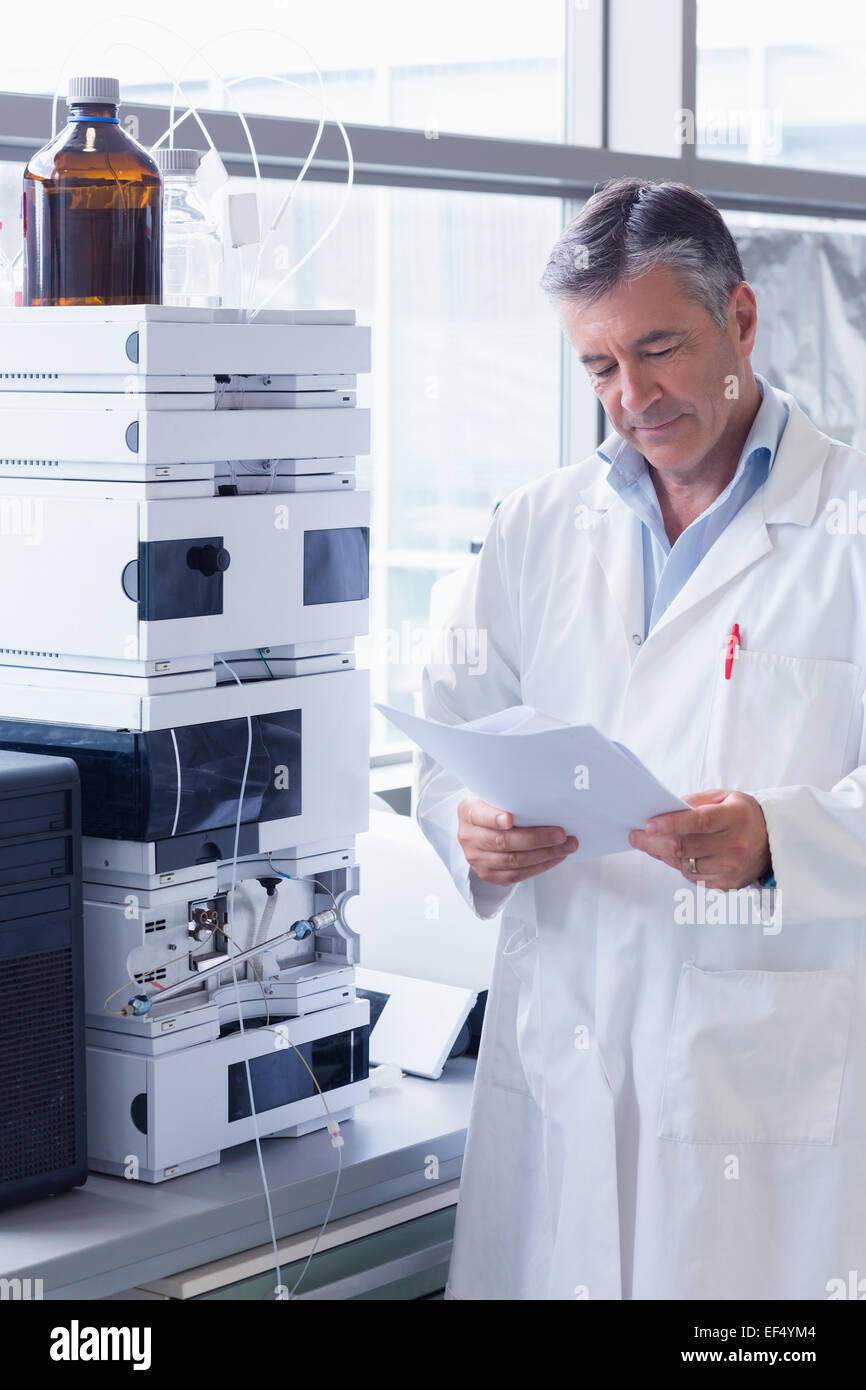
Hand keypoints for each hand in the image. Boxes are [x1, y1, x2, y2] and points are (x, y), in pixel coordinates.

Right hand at [457, 796, 578, 885]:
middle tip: (560, 834)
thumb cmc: (493, 807)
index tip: (511, 819)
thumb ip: (509, 796)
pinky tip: (555, 857)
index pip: (480, 815)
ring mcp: (477, 858)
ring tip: (566, 846)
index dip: (494, 818)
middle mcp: (469, 837)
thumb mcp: (493, 795)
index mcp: (468, 812)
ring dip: (545, 854)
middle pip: (503, 842)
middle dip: (536, 838)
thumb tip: (544, 796)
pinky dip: (540, 866)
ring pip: (513, 861)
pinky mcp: (489, 874)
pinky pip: (517, 875)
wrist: (479, 827)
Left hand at [627, 789, 770, 890]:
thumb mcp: (724, 797)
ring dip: (664, 855)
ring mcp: (733, 867)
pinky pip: (694, 878)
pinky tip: (677, 855)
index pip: (699, 822)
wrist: (773, 840)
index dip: (671, 824)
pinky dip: (681, 865)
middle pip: (686, 848)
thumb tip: (664, 810)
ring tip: (653, 844)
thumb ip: (695, 802)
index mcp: (735, 818)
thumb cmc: (742, 815)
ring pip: (685, 865)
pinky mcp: (729, 884)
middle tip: (635, 837)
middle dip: (654, 843)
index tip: (647, 825)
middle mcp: (736, 845)